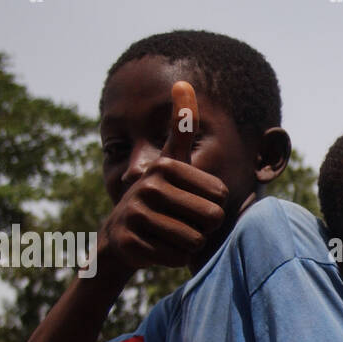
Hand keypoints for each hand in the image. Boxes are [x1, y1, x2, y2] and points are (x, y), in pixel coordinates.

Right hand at [96, 81, 228, 276]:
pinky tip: (159, 248)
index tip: (192, 202)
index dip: (214, 206)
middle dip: (204, 227)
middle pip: (211, 219)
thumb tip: (184, 83)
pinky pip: (176, 257)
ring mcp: (136, 214)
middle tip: (184, 221)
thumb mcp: (171, 161)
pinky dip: (173, 258)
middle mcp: (148, 186)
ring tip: (171, 234)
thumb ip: (180, 128)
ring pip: (195, 240)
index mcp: (165, 166)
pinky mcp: (130, 243)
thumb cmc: (160, 197)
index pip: (220, 197)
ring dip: (189, 243)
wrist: (122, 235)